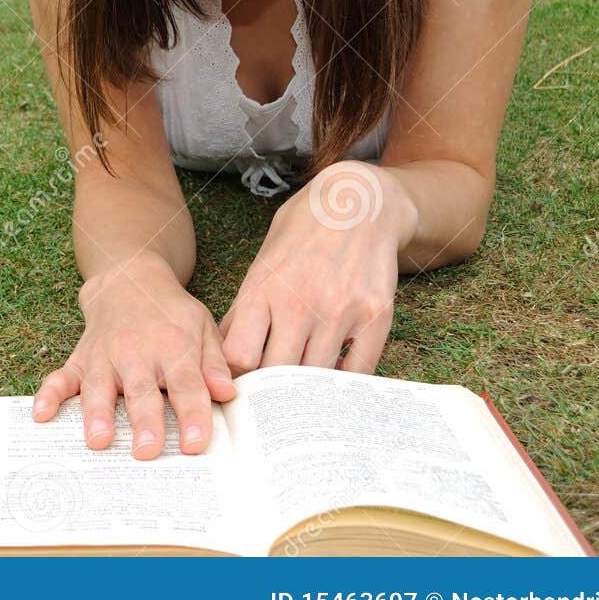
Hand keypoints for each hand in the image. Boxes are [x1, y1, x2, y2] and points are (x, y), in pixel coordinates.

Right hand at [33, 253, 236, 458]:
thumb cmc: (171, 314)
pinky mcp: (80, 359)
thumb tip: (227, 393)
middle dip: (143, 420)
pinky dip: (49, 394)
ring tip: (98, 440)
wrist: (129, 279)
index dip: (192, 414)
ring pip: (99, 387)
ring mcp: (104, 356)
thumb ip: (214, 363)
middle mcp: (136, 352)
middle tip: (146, 450)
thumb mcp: (202, 328)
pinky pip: (61, 377)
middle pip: (141, 390)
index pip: (186, 384)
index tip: (196, 444)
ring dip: (97, 413)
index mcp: (173, 346)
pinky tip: (41, 414)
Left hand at [219, 161, 413, 375]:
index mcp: (264, 290)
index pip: (239, 355)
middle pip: (278, 374)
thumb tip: (222, 354)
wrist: (357, 203)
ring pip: (317, 377)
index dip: (236, 374)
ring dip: (307, 389)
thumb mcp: (262, 263)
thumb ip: (244, 309)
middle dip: (271, 389)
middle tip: (270, 396)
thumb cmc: (301, 233)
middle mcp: (301, 303)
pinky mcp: (376, 317)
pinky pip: (359, 372)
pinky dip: (344, 383)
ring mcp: (341, 311)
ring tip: (300, 392)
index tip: (240, 378)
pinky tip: (334, 378)